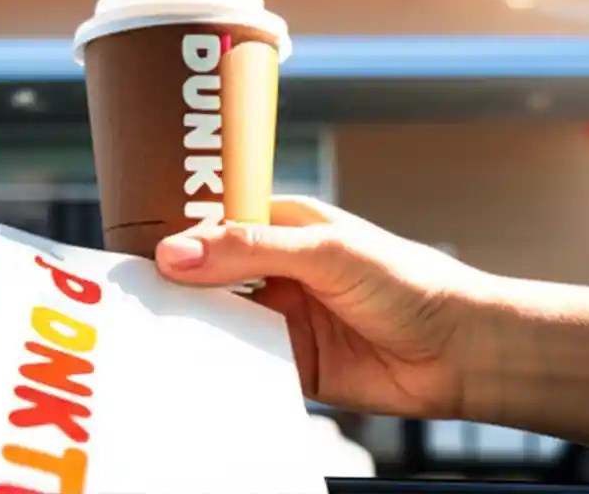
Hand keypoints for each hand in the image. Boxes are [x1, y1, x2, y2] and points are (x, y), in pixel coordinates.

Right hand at [155, 195, 489, 419]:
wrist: (460, 352)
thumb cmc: (407, 281)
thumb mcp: (324, 252)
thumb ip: (249, 250)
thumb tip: (175, 252)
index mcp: (285, 226)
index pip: (215, 223)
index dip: (176, 233)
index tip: (131, 248)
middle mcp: (278, 270)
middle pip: (209, 274)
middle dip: (175, 284)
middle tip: (129, 294)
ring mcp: (283, 318)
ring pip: (219, 319)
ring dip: (192, 325)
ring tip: (149, 331)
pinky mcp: (291, 364)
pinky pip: (242, 362)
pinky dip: (219, 364)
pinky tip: (191, 365)